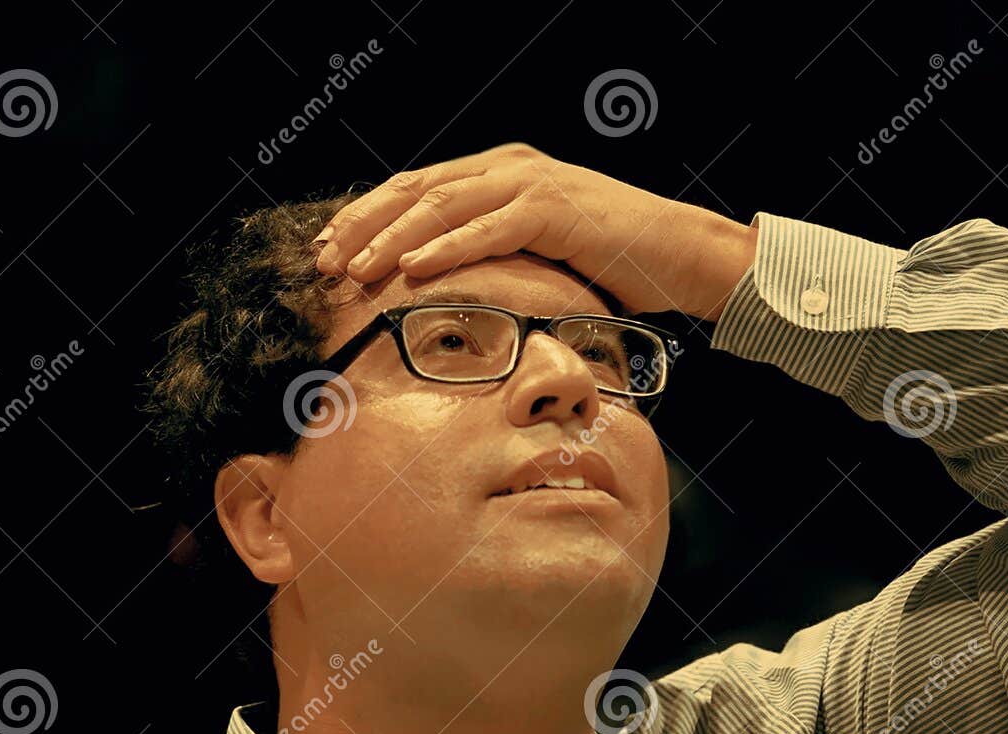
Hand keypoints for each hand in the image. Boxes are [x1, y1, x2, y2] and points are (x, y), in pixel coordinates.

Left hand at [313, 142, 758, 321]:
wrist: (684, 256)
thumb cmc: (620, 265)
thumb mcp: (545, 256)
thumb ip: (501, 256)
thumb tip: (451, 292)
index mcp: (502, 174)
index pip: (418, 190)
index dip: (369, 218)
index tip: (330, 251)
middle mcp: (511, 167)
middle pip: (417, 191)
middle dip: (364, 226)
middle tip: (323, 262)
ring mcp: (531, 183)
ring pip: (442, 207)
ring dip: (391, 240)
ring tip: (354, 269)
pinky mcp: (554, 209)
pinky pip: (487, 229)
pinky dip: (445, 248)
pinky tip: (410, 269)